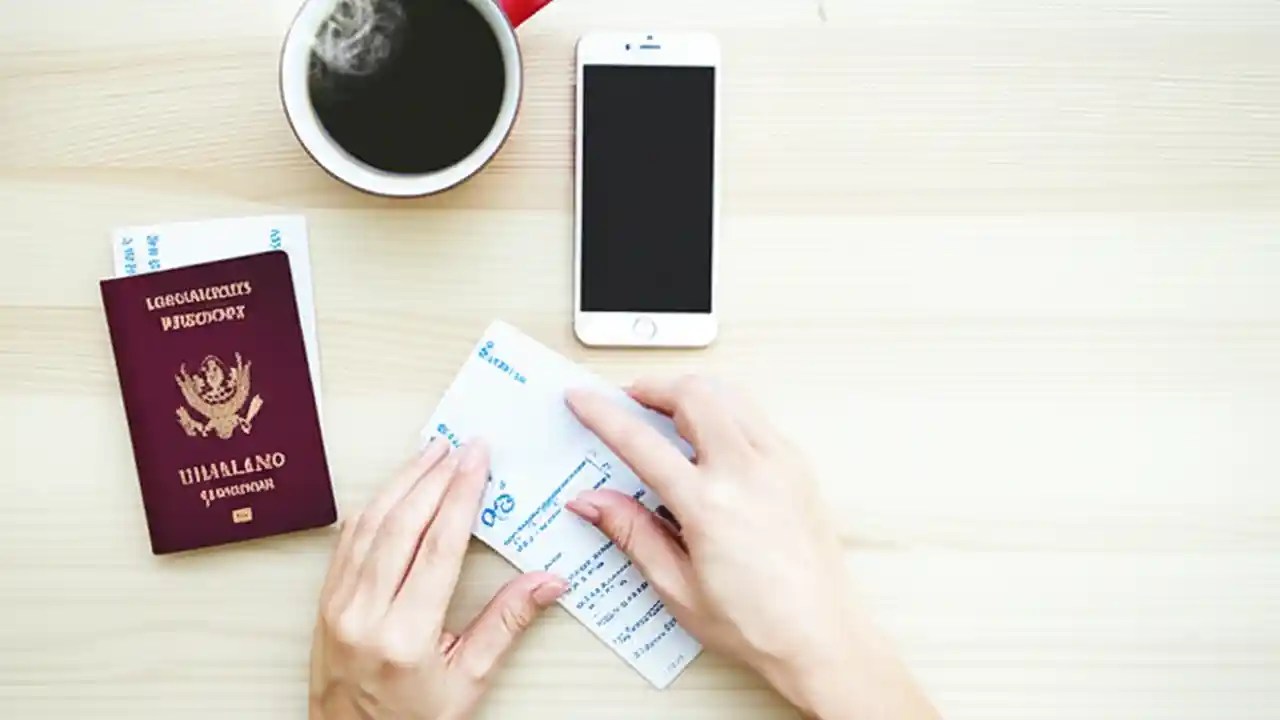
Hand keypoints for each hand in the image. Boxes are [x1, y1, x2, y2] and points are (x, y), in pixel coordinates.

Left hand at [310, 440, 566, 719]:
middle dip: (434, 477)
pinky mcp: (324, 604)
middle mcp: (365, 615)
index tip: (477, 460)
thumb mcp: (470, 681)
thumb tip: (549, 582)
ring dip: (402, 483)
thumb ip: (507, 624)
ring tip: (430, 455)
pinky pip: (347, 542)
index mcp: (406, 635)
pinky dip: (373, 508)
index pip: (439, 546)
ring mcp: (338, 607)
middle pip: (402, 525)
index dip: (460, 495)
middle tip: (460, 447)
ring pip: (369, 526)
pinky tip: (393, 490)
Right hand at [565, 377, 937, 719]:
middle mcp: (747, 472)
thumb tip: (591, 502)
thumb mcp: (677, 587)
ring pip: (729, 393)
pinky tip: (710, 436)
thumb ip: (631, 533)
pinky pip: (754, 415)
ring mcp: (779, 462)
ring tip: (666, 412)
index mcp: (709, 505)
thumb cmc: (757, 624)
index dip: (603, 415)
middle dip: (652, 387)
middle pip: (692, 393)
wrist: (822, 636)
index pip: (641, 441)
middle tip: (629, 401)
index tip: (582, 400)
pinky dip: (724, 409)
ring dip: (691, 391)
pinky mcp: (798, 466)